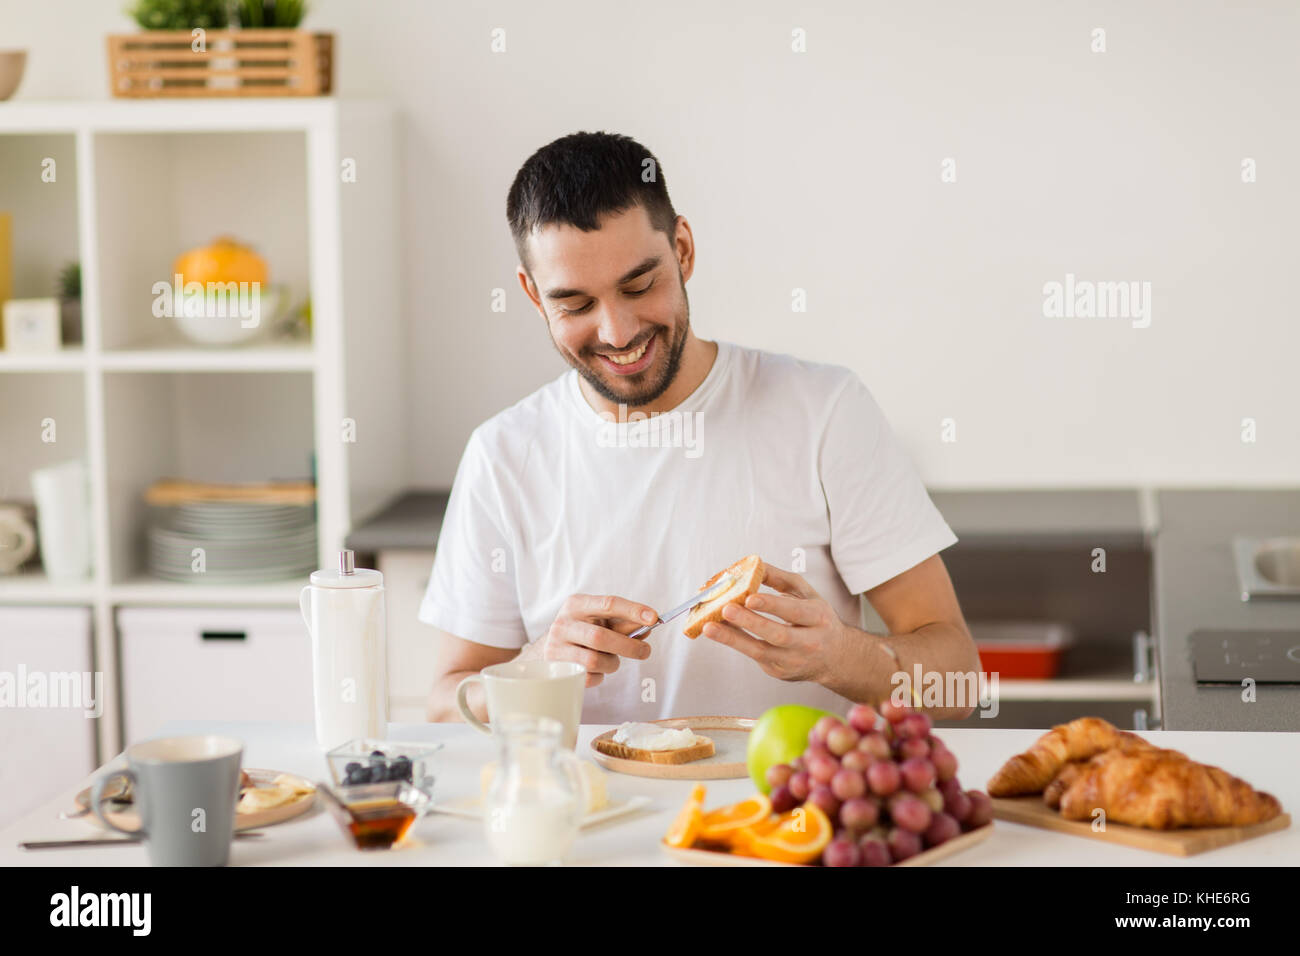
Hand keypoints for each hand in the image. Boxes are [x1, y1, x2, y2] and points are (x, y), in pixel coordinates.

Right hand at [520, 594, 658, 686]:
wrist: (547, 649)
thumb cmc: (582, 631)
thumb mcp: (599, 620)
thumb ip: (623, 623)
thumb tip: (647, 626)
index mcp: (576, 605)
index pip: (608, 603)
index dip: (633, 610)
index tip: (654, 618)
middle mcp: (563, 624)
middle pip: (600, 637)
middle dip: (628, 646)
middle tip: (645, 651)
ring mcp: (556, 648)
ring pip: (595, 661)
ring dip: (612, 663)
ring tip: (611, 660)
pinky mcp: (557, 670)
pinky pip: (589, 677)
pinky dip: (600, 676)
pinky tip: (596, 669)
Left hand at [701, 563, 847, 683]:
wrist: (835, 658)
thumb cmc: (817, 619)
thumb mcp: (807, 595)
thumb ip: (781, 579)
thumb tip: (753, 566)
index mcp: (818, 618)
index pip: (795, 611)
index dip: (771, 605)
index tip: (749, 597)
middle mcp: (809, 643)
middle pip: (778, 634)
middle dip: (750, 622)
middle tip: (726, 609)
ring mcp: (794, 661)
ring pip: (762, 652)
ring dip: (733, 639)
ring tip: (710, 627)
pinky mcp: (779, 672)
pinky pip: (755, 657)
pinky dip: (736, 644)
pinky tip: (719, 632)